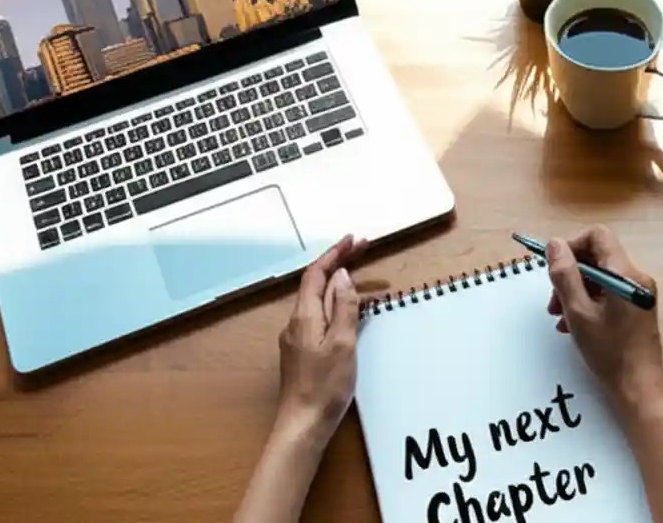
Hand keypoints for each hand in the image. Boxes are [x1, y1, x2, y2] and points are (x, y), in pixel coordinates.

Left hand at [275, 234, 367, 445]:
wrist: (303, 424)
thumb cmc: (324, 387)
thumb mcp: (342, 343)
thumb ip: (343, 307)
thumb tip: (343, 275)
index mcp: (305, 317)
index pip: (317, 274)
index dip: (335, 253)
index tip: (355, 239)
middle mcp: (296, 323)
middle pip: (316, 284)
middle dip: (338, 263)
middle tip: (363, 248)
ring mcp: (297, 338)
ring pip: (318, 301)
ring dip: (339, 286)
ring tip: (365, 280)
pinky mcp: (302, 352)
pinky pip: (320, 318)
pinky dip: (336, 306)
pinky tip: (351, 313)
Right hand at [546, 226, 662, 415]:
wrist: (638, 388)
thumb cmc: (609, 352)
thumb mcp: (578, 312)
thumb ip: (565, 275)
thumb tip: (555, 244)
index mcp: (624, 274)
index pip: (598, 236)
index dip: (572, 246)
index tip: (555, 268)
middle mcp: (636, 278)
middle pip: (597, 258)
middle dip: (570, 274)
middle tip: (553, 301)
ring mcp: (638, 293)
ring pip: (600, 278)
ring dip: (575, 291)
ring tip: (560, 317)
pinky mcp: (636, 308)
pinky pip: (608, 294)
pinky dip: (588, 303)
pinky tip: (573, 324)